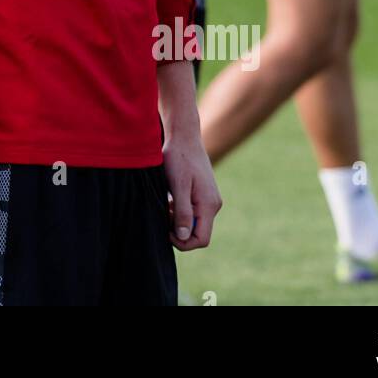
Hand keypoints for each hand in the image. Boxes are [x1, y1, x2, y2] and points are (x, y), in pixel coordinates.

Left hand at [162, 130, 220, 250]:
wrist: (184, 136)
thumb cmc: (179, 158)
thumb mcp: (178, 185)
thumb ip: (183, 212)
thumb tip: (183, 237)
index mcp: (209, 205)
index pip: (201, 239)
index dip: (183, 242)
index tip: (166, 229)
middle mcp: (213, 204)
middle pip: (198, 232)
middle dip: (179, 230)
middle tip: (164, 214)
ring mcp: (210, 199)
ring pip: (194, 222)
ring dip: (178, 219)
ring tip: (166, 203)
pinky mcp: (204, 193)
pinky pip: (193, 211)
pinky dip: (181, 210)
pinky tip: (170, 198)